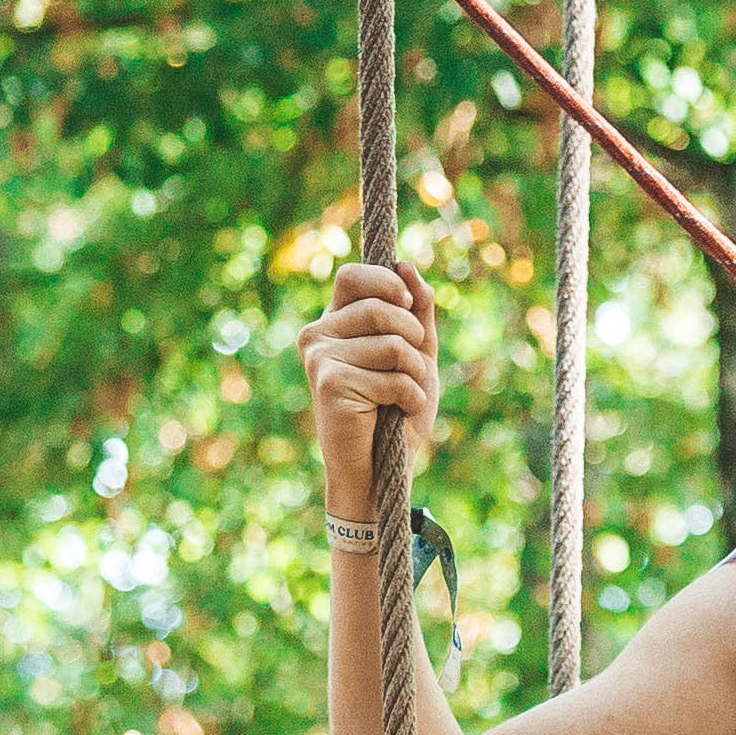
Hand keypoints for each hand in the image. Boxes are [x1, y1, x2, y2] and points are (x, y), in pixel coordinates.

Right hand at [305, 260, 443, 513]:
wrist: (380, 470)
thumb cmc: (396, 413)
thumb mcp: (417, 355)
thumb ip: (417, 312)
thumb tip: (407, 264)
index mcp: (334, 321)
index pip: (354, 275)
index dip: (388, 285)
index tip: (407, 307)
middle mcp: (318, 334)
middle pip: (383, 307)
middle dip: (415, 340)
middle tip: (411, 370)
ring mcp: (319, 357)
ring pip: (394, 344)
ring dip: (416, 374)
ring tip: (403, 397)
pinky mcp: (329, 382)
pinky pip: (392, 375)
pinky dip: (409, 397)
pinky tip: (396, 412)